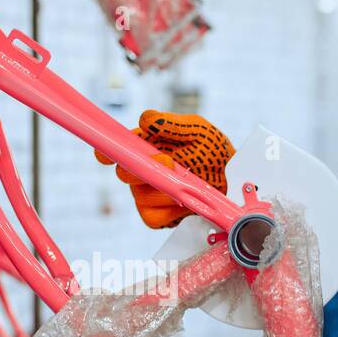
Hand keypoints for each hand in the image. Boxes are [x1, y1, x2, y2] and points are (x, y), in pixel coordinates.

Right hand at [95, 109, 234, 228]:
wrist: (232, 180)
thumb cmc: (211, 151)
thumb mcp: (197, 130)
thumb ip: (172, 124)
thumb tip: (146, 120)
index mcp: (144, 147)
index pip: (117, 149)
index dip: (107, 150)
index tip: (106, 153)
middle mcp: (140, 171)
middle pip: (124, 173)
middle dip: (143, 168)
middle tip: (168, 161)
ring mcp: (146, 194)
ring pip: (140, 195)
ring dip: (164, 189)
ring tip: (187, 182)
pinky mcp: (155, 215)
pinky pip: (151, 216)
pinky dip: (169, 210)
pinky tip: (183, 202)